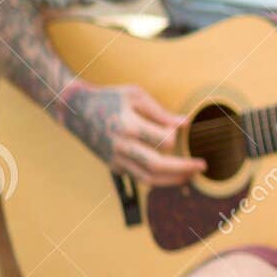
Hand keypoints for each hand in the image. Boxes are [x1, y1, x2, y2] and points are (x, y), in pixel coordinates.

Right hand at [62, 82, 204, 186]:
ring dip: (174, 180)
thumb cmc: (109, 98)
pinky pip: (139, 178)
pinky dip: (158, 179)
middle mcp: (121, 147)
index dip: (176, 136)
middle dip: (184, 168)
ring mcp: (116, 159)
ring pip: (149, 179)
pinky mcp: (113, 166)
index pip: (163, 141)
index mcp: (128, 127)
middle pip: (158, 166)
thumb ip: (161, 113)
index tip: (179, 128)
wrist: (74, 110)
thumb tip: (186, 123)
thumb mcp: (135, 96)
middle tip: (203, 166)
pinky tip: (173, 175)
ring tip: (191, 175)